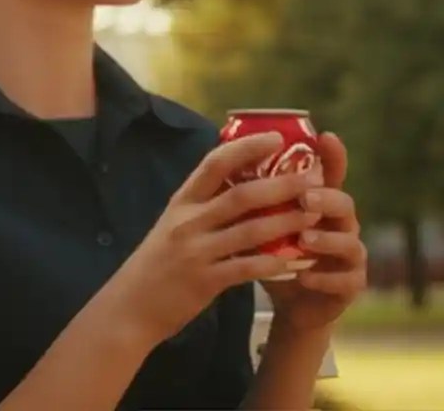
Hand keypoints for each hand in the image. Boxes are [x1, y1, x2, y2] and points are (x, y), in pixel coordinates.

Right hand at [100, 132, 319, 346]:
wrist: (129, 307)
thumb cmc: (157, 263)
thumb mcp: (173, 224)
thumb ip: (203, 205)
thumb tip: (242, 180)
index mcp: (181, 201)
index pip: (215, 163)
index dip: (247, 147)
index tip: (276, 137)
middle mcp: (188, 221)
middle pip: (242, 195)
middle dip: (282, 184)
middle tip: (313, 177)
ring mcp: (196, 251)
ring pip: (251, 230)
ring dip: (287, 221)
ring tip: (314, 214)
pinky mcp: (204, 281)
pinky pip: (247, 268)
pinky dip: (273, 263)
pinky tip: (296, 260)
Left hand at [261, 132, 366, 331]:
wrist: (290, 304)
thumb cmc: (274, 254)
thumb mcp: (261, 223)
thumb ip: (254, 197)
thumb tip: (222, 162)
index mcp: (321, 202)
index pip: (331, 173)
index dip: (333, 155)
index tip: (325, 136)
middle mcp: (341, 224)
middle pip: (344, 203)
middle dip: (326, 198)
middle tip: (305, 197)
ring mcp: (349, 255)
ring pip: (349, 241)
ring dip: (326, 239)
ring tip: (304, 239)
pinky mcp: (351, 285)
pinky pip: (344, 280)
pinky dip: (323, 277)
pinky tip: (304, 277)